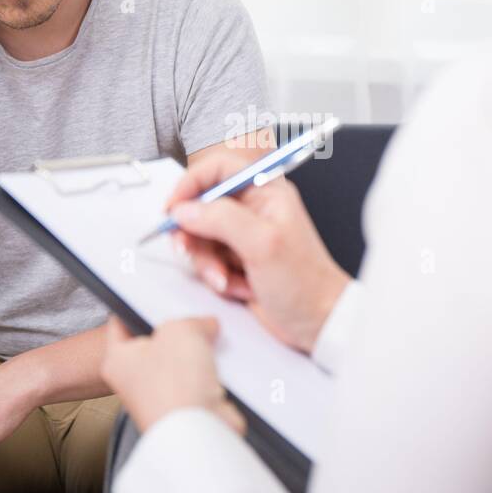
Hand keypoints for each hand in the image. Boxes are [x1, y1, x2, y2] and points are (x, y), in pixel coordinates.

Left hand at [100, 316, 246, 434]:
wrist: (199, 432)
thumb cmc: (175, 385)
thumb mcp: (180, 329)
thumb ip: (191, 319)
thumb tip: (205, 325)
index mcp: (117, 359)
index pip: (120, 322)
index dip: (137, 304)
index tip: (156, 294)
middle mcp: (135, 379)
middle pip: (156, 340)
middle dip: (178, 327)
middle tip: (194, 314)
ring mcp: (162, 394)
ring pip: (182, 359)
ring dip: (199, 349)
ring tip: (212, 336)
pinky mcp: (188, 406)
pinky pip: (201, 378)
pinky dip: (213, 370)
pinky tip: (224, 360)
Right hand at [166, 149, 350, 354]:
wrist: (318, 323)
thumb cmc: (305, 283)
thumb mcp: (263, 244)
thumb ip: (221, 220)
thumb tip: (185, 209)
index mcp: (265, 191)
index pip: (217, 169)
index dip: (190, 184)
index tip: (172, 207)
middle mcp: (253, 209)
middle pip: (201, 206)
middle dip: (193, 232)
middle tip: (187, 249)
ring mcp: (244, 236)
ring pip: (201, 237)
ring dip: (206, 262)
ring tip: (224, 279)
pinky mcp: (237, 261)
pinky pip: (208, 261)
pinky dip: (216, 276)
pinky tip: (238, 288)